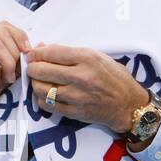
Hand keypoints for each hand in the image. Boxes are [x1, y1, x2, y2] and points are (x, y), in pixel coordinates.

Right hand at [0, 22, 31, 135]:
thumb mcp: (2, 72)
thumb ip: (15, 59)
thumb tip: (35, 48)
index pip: (4, 26)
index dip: (20, 38)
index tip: (27, 56)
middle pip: (2, 33)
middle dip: (14, 55)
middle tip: (13, 75)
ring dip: (6, 66)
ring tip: (4, 81)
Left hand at [25, 43, 148, 133]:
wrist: (128, 105)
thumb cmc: (114, 78)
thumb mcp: (98, 57)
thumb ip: (71, 53)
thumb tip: (44, 48)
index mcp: (87, 58)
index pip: (51, 53)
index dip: (36, 53)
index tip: (33, 54)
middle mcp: (81, 76)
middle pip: (41, 70)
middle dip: (32, 67)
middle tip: (33, 67)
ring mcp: (77, 96)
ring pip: (41, 88)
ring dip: (35, 83)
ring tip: (39, 80)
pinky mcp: (74, 112)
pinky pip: (47, 105)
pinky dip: (42, 99)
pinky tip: (47, 94)